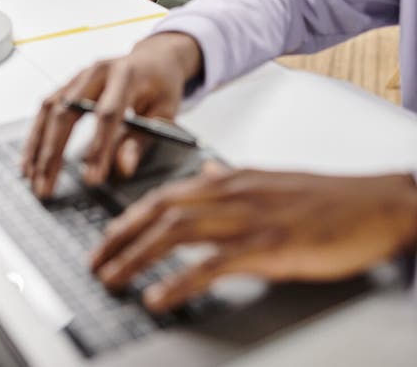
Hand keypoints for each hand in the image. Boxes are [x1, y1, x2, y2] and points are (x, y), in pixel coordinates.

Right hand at [21, 32, 202, 197]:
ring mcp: (79, 76)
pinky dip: (36, 136)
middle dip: (55, 153)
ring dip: (39, 146)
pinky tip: (30, 161)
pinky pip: (46, 108)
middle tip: (48, 187)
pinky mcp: (68, 84)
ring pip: (50, 109)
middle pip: (68, 111)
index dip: (98, 147)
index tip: (92, 179)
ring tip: (32, 178)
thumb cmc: (161, 86)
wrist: (154, 58)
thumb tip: (124, 168)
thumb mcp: (165, 113)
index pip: (108, 113)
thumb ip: (143, 140)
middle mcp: (97, 71)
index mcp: (126, 74)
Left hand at [91, 167, 416, 312]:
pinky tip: (158, 297)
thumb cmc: (328, 198)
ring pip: (177, 231)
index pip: (168, 192)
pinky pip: (212, 265)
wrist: (375, 203)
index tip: (109, 235)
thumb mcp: (273, 181)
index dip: (132, 214)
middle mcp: (234, 191)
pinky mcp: (269, 246)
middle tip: (96, 260)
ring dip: (137, 256)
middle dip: (122, 234)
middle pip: (162, 208)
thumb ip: (235, 179)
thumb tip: (208, 175)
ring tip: (112, 278)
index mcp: (233, 178)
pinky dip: (179, 281)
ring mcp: (250, 217)